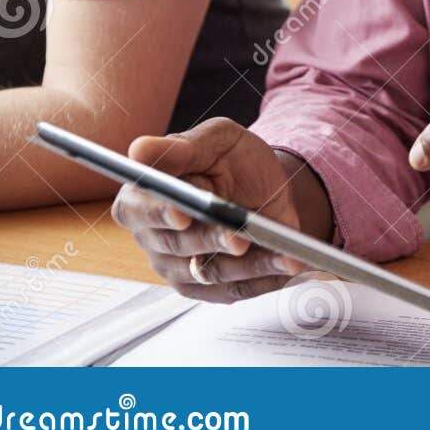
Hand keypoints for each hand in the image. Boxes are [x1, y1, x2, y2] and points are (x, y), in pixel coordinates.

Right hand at [111, 118, 305, 302]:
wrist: (263, 184)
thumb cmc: (231, 158)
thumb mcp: (215, 140)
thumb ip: (181, 148)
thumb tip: (139, 150)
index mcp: (141, 197)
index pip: (140, 210)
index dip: (160, 213)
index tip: (183, 214)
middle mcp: (153, 238)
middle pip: (178, 245)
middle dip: (213, 241)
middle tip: (240, 238)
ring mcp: (179, 267)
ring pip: (210, 273)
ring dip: (249, 265)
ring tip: (283, 255)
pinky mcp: (208, 288)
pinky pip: (236, 289)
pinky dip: (265, 278)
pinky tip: (289, 264)